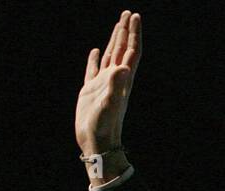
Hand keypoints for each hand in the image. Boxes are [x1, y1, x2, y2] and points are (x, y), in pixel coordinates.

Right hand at [75, 10, 141, 179]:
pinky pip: (93, 70)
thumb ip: (116, 86)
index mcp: (121, 80)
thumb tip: (122, 68)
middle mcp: (114, 79)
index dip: (133, 34)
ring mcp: (103, 84)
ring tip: (117, 26)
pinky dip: (95, 59)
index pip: (130, 51)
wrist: (97, 144)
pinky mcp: (90, 91)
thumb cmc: (103, 128)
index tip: (134, 16)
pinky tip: (95, 51)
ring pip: (110, 56)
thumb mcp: (109, 105)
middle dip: (125, 31)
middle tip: (128, 13)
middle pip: (122, 50)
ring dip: (114, 41)